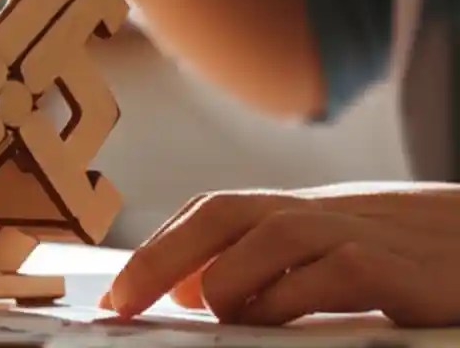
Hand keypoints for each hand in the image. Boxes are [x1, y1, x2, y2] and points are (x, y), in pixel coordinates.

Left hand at [102, 183, 459, 325]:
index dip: (157, 248)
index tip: (118, 292)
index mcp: (296, 207)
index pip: (209, 212)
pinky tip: (274, 323)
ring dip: (225, 286)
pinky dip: (286, 302)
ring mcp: (352, 234)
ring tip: (219, 320)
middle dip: (157, 260)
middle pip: (218, 217)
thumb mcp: (335, 246)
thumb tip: (197, 291)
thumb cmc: (413, 250)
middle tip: (121, 306)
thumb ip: (271, 264)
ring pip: (261, 244)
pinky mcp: (389, 269)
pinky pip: (322, 278)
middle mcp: (315, 211)